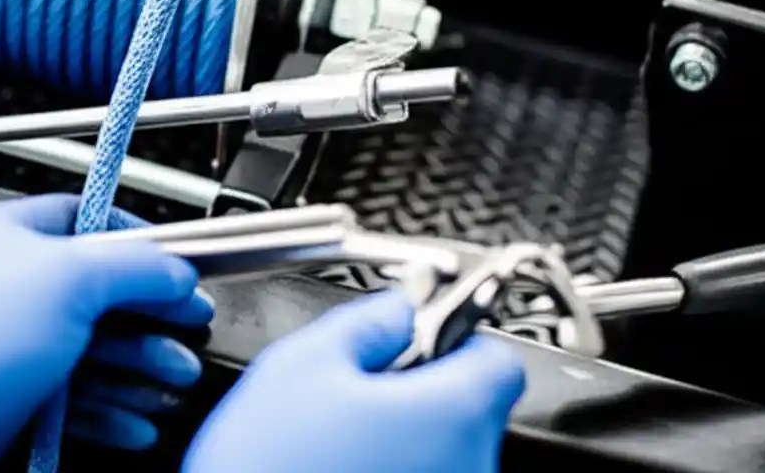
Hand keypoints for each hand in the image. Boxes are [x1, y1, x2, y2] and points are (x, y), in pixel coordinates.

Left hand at [0, 194, 212, 472]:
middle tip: (190, 328)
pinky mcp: (12, 394)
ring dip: (141, 367)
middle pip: (101, 294)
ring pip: (92, 350)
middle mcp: (10, 284)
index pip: (89, 221)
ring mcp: (11, 341)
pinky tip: (136, 420)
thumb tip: (173, 269)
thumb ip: (134, 267)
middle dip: (152, 317)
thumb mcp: (73, 278)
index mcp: (11, 235)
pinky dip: (110, 409)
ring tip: (174, 379)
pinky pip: (74, 397)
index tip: (177, 265)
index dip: (138, 243)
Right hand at [183, 290, 524, 472]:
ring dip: (402, 436)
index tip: (413, 336)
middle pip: (467, 406)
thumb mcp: (303, 364)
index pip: (495, 357)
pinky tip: (340, 470)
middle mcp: (472, 465)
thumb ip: (368, 321)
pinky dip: (392, 470)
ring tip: (337, 441)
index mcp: (454, 413)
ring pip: (441, 449)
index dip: (450, 336)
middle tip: (354, 392)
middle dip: (416, 389)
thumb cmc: (269, 467)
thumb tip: (399, 308)